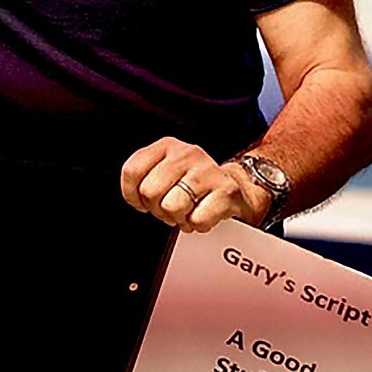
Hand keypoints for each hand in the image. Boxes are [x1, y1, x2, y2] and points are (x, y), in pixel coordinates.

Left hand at [120, 137, 264, 232]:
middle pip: (150, 192)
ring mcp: (207, 171)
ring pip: (172, 207)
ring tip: (188, 211)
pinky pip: (197, 219)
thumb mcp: (166, 171)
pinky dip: (198, 225)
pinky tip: (203, 214)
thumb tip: (134, 197)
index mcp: (167, 146)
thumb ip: (145, 177)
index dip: (132, 194)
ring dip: (178, 218)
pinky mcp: (226, 191)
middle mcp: (187, 154)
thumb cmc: (195, 183)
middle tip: (170, 209)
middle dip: (157, 209)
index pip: (132, 171)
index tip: (143, 202)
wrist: (238, 187)